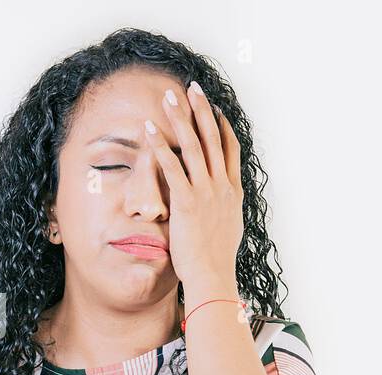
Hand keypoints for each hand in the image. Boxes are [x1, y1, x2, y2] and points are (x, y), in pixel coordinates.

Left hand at [142, 81, 243, 285]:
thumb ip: (225, 210)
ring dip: (180, 118)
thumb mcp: (229, 231)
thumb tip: (224, 205)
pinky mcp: (187, 202)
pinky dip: (159, 145)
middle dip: (202, 111)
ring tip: (169, 97)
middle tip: (193, 88)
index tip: (215, 109)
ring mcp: (206, 194)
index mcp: (234, 194)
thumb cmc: (217, 262)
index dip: (223, 127)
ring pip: (194, 146)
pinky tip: (147, 128)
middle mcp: (222, 188)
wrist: (213, 278)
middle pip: (214, 140)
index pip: (232, 151)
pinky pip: (172, 166)